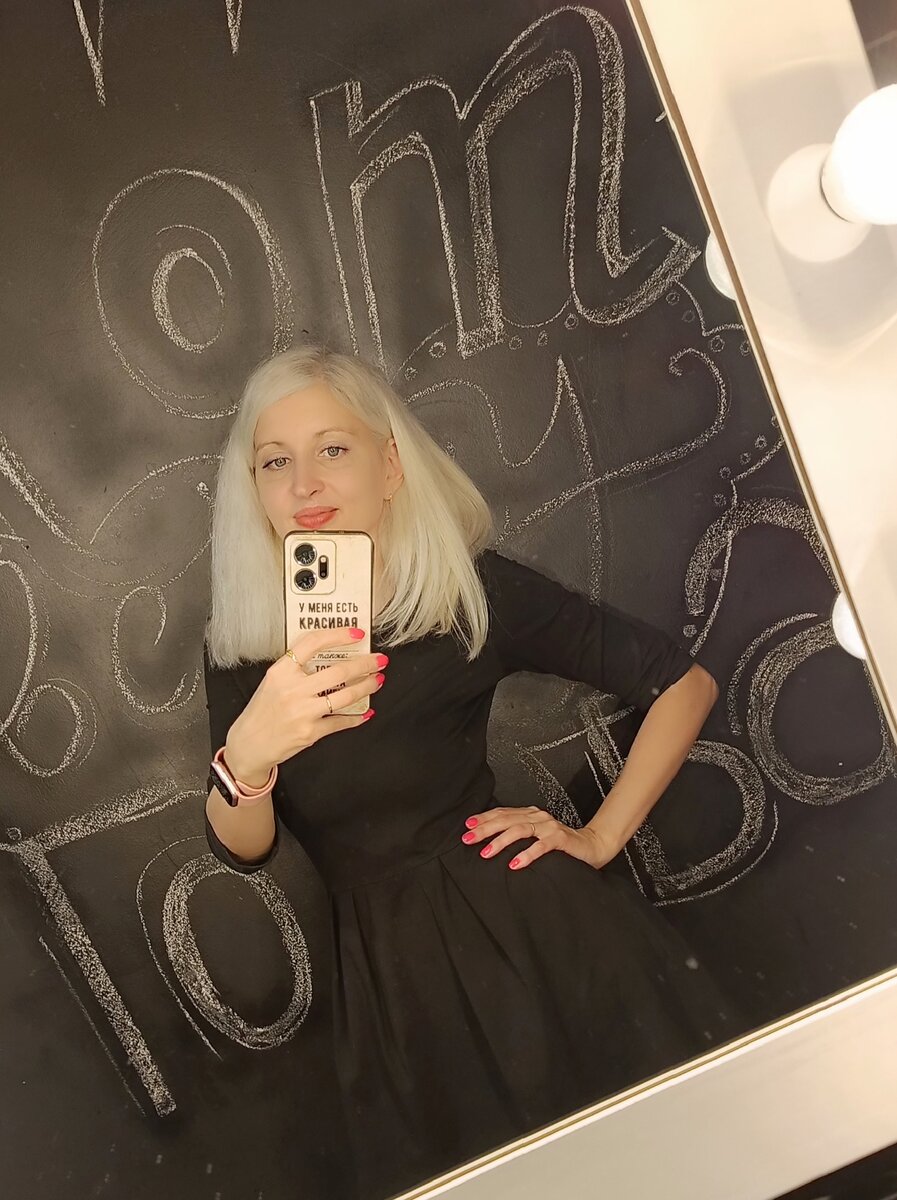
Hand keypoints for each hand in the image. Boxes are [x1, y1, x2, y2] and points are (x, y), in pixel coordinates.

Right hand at [224, 626, 386, 781]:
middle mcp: (293, 689)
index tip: (356, 633)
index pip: (313, 642)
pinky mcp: (311, 732)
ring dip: (367, 687)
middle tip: (379, 660)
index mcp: (281, 671)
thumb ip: (296, 668)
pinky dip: (357, 717)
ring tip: (377, 680)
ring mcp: (303, 711)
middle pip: (339, 671)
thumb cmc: (262, 711)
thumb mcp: (273, 681)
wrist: (249, 744)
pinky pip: (341, 721)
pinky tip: (366, 712)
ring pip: (346, 695)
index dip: (338, 635)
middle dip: (365, 664)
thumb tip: (332, 656)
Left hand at [460, 805, 617, 871]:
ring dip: (501, 841)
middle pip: (507, 819)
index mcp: (530, 815)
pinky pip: (542, 846)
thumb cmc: (562, 845)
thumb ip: (519, 837)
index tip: (466, 826)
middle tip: (468, 838)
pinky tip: (515, 864)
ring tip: (486, 852)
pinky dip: (527, 854)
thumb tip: (490, 844)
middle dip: (485, 829)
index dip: (484, 818)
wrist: (593, 846)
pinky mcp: (561, 839)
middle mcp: (538, 817)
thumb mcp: (536, 839)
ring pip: (520, 830)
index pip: (502, 813)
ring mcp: (550, 827)